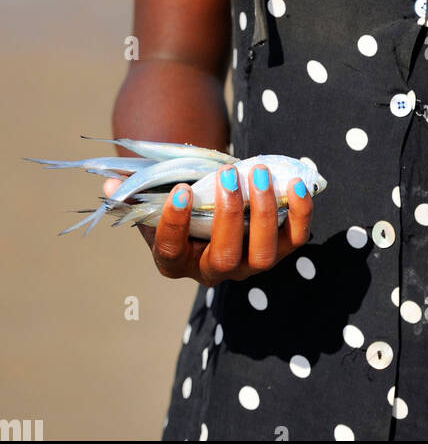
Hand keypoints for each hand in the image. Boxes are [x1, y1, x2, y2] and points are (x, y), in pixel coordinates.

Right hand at [102, 164, 312, 283]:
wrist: (212, 198)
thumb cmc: (179, 196)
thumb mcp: (152, 194)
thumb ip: (133, 189)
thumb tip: (109, 183)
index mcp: (175, 260)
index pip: (170, 250)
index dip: (174, 224)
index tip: (180, 189)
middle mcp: (213, 270)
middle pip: (225, 257)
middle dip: (229, 216)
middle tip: (230, 176)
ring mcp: (249, 262)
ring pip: (263, 254)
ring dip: (265, 213)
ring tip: (260, 172)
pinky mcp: (280, 247)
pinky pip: (295, 238)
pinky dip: (300, 213)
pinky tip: (298, 184)